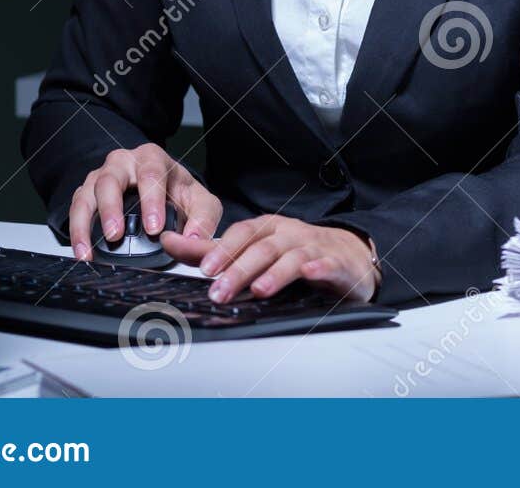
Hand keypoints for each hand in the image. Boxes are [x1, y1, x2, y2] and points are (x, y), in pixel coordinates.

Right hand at [67, 144, 222, 261]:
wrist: (159, 189)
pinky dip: (76, 232)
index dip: (151, 201)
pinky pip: (75, 209)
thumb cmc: (177, 193)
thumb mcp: (200, 202)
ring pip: (87, 194)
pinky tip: (82, 253)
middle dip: (112, 207)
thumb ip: (203, 219)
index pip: (151, 174)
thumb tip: (192, 240)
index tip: (154, 229)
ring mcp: (101, 177)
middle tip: (116, 235)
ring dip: (86, 223)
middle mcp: (124, 163)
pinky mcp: (86, 193)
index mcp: (153, 159)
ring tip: (90, 251)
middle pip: (111, 179)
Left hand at [165, 215, 379, 304]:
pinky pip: (327, 264)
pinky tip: (310, 275)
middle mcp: (290, 234)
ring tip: (258, 290)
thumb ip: (212, 249)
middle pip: (262, 248)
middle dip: (240, 269)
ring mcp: (314, 248)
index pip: (243, 233)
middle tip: (220, 291)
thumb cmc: (297, 251)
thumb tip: (170, 242)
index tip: (205, 267)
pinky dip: (318, 268)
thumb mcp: (254, 247)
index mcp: (268, 228)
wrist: (349, 255)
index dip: (224, 249)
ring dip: (274, 273)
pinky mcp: (336, 265)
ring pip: (292, 257)